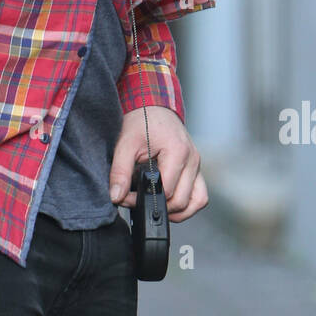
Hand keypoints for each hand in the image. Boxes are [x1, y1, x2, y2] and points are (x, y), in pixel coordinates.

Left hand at [108, 106, 208, 222]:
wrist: (153, 105)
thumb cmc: (141, 120)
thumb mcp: (125, 143)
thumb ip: (119, 171)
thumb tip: (115, 196)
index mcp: (178, 152)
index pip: (166, 191)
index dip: (143, 199)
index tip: (126, 196)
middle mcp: (192, 159)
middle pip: (181, 201)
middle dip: (158, 207)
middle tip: (136, 200)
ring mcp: (197, 164)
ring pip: (196, 202)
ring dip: (177, 211)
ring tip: (155, 205)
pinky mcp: (196, 168)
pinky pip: (200, 195)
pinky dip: (187, 204)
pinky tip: (169, 202)